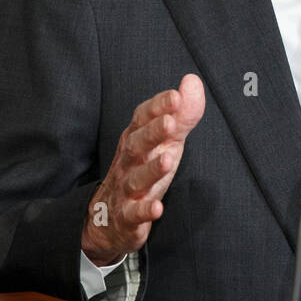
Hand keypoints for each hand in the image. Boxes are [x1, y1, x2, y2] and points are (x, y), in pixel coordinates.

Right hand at [81, 74, 204, 265]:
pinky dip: (144, 211)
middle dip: (153, 132)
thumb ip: (182, 114)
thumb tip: (192, 81)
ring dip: (151, 169)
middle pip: (137, 144)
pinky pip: (134, 214)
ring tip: (168, 159)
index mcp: (136, 139)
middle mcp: (129, 161)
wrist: (109, 219)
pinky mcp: (128, 217)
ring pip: (136, 179)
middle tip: (171, 121)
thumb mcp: (165, 141)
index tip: (176, 96)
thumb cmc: (143, 169)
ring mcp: (126, 189)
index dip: (158, 107)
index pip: (142, 119)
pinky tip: (157, 208)